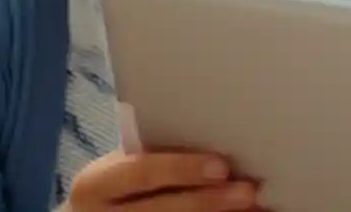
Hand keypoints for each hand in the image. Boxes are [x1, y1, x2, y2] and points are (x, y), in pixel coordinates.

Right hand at [66, 149, 267, 210]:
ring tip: (254, 208)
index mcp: (96, 184)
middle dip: (207, 201)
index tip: (221, 166)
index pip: (141, 172)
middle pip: (161, 209)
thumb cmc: (116, 183)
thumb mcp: (119, 167)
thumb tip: (218, 145)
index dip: (181, 169)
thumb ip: (152, 156)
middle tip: (248, 191)